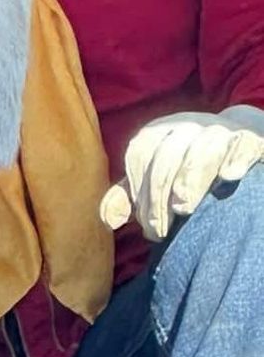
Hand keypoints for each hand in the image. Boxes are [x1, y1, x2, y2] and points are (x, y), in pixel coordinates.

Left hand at [100, 107, 263, 240]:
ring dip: (190, 180)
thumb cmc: (184, 167)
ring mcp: (216, 129)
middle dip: (159, 197)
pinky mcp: (247, 137)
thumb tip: (108, 221)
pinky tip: (229, 176)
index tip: (147, 226)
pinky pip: (241, 144)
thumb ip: (129, 196)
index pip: (140, 158)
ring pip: (200, 151)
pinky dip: (235, 158)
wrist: (232, 139)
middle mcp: (184, 126)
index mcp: (156, 132)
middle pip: (166, 159)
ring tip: (183, 209)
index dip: (140, 193)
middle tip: (160, 230)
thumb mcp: (152, 177)